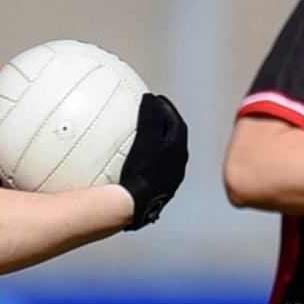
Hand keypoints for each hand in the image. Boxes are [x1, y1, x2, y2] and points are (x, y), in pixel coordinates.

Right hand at [117, 92, 188, 228]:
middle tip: (148, 117)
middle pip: (172, 142)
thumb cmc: (140, 170)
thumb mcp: (146, 138)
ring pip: (162, 160)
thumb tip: (149, 97)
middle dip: (161, 128)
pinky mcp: (154, 197)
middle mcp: (177, 168)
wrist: (134, 206)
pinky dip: (141, 166)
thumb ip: (150, 115)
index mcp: (179, 152)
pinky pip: (149, 175)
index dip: (167, 110)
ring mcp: (167, 184)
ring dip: (152, 148)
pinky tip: (124, 167)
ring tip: (137, 140)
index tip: (155, 100)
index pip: (177, 124)